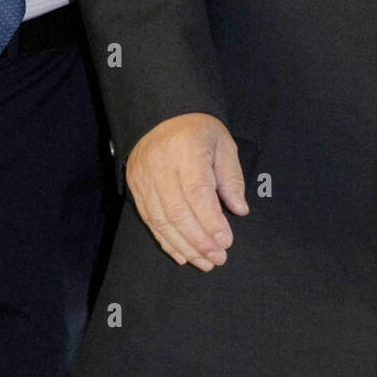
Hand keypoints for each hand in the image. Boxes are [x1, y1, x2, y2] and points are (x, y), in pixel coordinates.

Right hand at [126, 113, 248, 271]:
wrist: (162, 114)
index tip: (226, 241)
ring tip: (204, 262)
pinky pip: (150, 220)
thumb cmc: (198, 130)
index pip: (197, 193)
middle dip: (199, 241)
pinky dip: (166, 241)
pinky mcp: (135, 187)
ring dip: (184, 246)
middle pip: (177, 212)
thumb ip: (232, 178)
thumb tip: (240, 210)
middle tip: (218, 258)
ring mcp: (144, 178)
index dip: (210, 221)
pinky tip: (182, 255)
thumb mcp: (223, 144)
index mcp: (187, 152)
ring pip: (161, 221)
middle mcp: (161, 167)